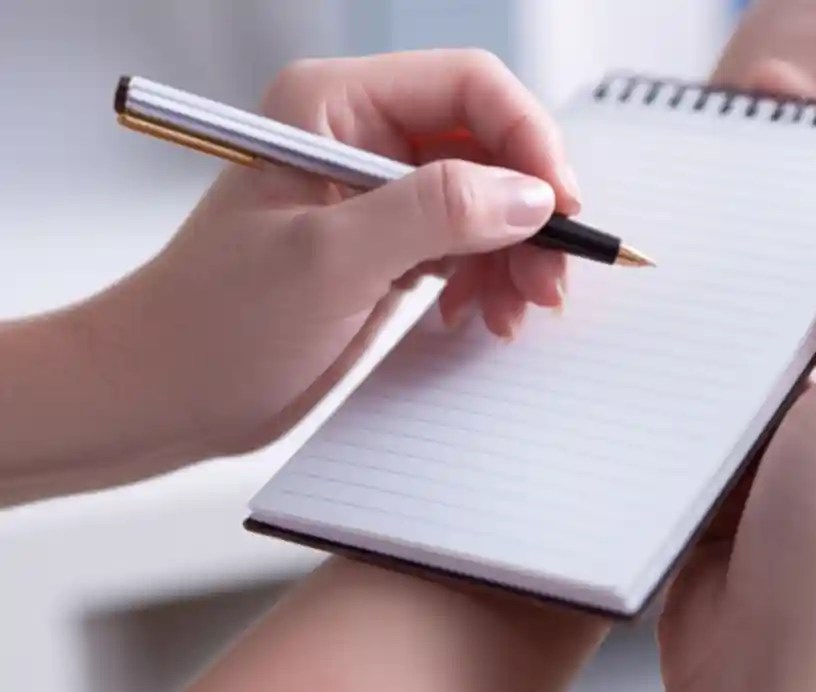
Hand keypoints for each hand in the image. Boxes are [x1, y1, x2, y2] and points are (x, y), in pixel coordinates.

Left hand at [84, 50, 579, 457]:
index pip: (468, 86)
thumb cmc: (214, 323)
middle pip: (489, 146)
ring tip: (518, 310)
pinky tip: (482, 316)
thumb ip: (434, 213)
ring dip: (517, 253)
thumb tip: (529, 195)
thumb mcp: (329, 261)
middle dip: (529, 211)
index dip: (528, 139)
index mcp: (334, 105)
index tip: (560, 206)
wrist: (168, 395)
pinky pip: (468, 244)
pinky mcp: (389, 245)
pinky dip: (491, 279)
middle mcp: (361, 137)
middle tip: (550, 278)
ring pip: (489, 200)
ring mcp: (378, 193)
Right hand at [657, 202, 815, 691]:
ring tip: (656, 322)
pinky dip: (668, 434)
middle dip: (750, 320)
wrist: (773, 688)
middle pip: (791, 356)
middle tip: (696, 261)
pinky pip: (687, 455)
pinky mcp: (717, 524)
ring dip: (703, 378)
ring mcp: (779, 492)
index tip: (775, 211)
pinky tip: (640, 403)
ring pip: (731, 403)